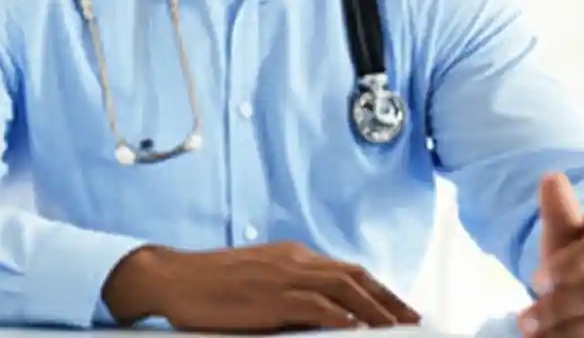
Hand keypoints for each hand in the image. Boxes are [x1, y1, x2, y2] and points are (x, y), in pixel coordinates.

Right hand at [102, 241, 420, 332]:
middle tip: (413, 318)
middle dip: (388, 298)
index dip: (377, 288)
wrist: (171, 276)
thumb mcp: (254, 280)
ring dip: (376, 308)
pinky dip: (342, 314)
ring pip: (344, 288)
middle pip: (355, 275)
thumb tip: (320, 314)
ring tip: (397, 326)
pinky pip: (316, 305)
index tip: (398, 306)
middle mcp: (293, 260)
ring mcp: (282, 276)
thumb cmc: (207, 284)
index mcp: (291, 255)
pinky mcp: (270, 296)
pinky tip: (357, 328)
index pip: (346, 270)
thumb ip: (287, 291)